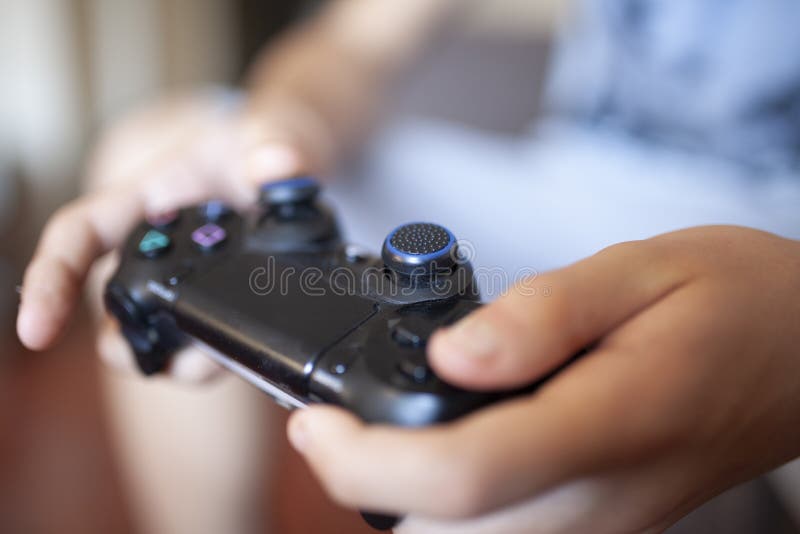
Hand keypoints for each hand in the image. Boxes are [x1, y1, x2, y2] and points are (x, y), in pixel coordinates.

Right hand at [16, 91, 313, 380]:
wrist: (303, 167)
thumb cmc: (267, 143)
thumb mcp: (273, 131)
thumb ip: (274, 145)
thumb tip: (276, 167)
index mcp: (151, 199)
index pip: (82, 234)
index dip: (52, 279)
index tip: (36, 333)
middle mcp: (164, 247)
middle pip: (119, 306)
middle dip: (126, 344)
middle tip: (153, 361)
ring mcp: (194, 282)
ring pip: (166, 337)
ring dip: (183, 361)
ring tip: (218, 358)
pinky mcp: (230, 305)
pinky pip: (214, 343)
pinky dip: (226, 356)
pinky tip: (250, 354)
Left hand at [286, 226, 799, 532]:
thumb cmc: (734, 300)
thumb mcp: (641, 270)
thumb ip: (544, 314)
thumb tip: (454, 353)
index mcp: (610, 422)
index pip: (464, 476)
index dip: (368, 461)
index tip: (317, 421)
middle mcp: (602, 497)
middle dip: (365, 488)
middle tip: (333, 420)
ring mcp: (603, 523)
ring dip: (401, 503)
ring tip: (373, 430)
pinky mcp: (599, 524)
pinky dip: (445, 508)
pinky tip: (436, 447)